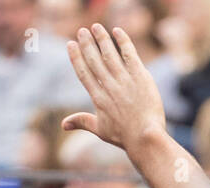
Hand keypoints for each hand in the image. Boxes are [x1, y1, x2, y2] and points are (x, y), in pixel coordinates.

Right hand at [63, 24, 165, 151]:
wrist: (145, 138)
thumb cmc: (125, 137)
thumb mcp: (100, 130)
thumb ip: (82, 121)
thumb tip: (63, 124)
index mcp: (98, 98)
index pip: (83, 73)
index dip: (76, 57)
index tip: (71, 45)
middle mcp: (109, 86)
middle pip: (94, 60)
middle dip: (86, 44)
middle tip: (81, 31)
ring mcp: (124, 81)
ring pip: (109, 54)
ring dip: (102, 39)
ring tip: (96, 27)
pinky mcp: (140, 77)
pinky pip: (130, 55)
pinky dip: (123, 42)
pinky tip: (117, 31)